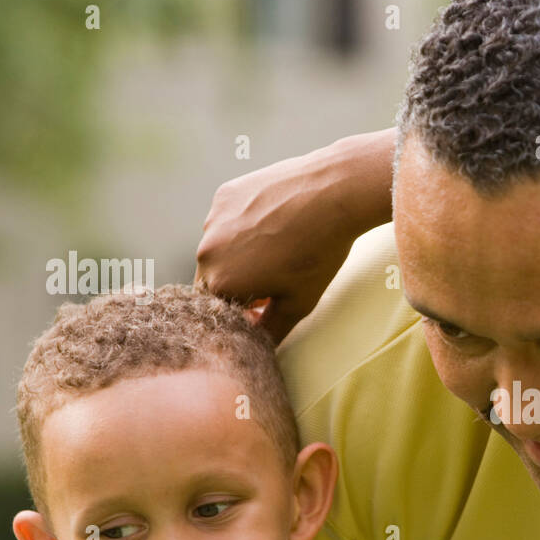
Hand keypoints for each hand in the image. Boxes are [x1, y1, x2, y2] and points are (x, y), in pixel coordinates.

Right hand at [194, 129, 395, 342]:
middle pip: (214, 279)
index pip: (220, 309)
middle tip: (275, 276)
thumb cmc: (318, 252)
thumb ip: (271, 331)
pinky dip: (243, 226)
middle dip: (239, 283)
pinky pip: (226, 220)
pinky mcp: (224, 195)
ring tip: (278, 247)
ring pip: (219, 248)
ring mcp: (212, 220)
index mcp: (220, 283)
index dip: (243, 311)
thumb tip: (259, 346)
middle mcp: (206, 251)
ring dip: (239, 254)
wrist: (333, 193)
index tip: (268, 304)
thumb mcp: (299, 302)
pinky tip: (275, 222)